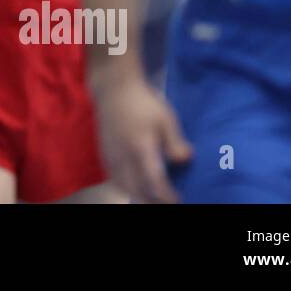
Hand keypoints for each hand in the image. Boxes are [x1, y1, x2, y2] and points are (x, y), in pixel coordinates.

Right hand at [92, 72, 191, 202]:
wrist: (114, 89)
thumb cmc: (143, 102)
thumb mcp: (165, 118)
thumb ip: (175, 141)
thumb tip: (186, 159)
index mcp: (140, 147)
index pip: (153, 179)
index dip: (165, 194)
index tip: (177, 199)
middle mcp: (123, 156)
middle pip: (135, 189)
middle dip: (151, 200)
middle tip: (166, 201)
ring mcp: (111, 156)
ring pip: (123, 186)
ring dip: (137, 195)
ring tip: (151, 197)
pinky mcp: (105, 153)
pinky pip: (114, 178)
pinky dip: (125, 187)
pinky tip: (135, 186)